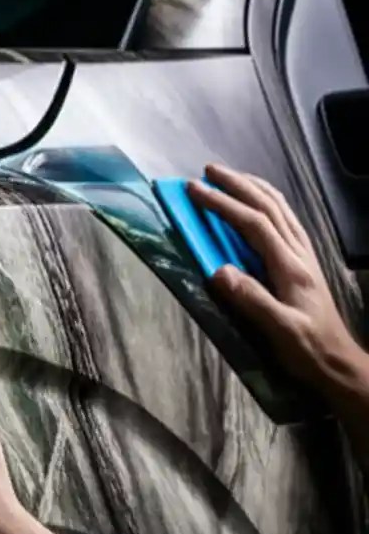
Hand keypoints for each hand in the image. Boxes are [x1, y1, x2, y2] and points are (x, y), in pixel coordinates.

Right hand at [189, 163, 366, 394]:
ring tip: (231, 176)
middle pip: (268, 207)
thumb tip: (218, 271)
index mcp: (289, 266)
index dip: (223, 204)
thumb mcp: (279, 331)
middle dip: (237, 185)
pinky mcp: (303, 262)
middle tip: (208, 171)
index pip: (253, 224)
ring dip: (254, 188)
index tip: (195, 191)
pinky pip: (285, 220)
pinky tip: (259, 202)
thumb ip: (251, 300)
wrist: (337, 362)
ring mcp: (303, 256)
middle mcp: (299, 254)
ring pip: (280, 209)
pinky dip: (268, 202)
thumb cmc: (307, 349)